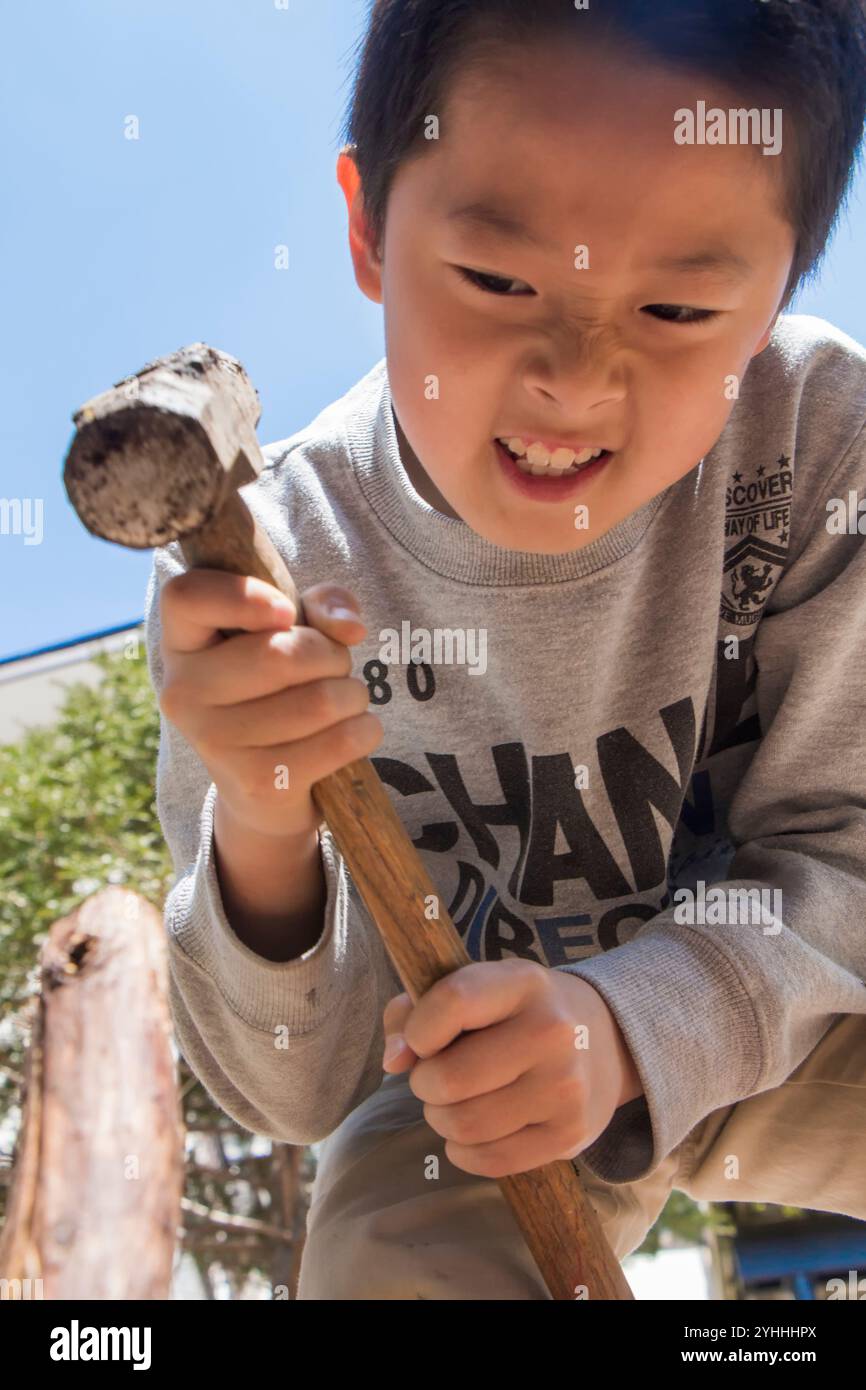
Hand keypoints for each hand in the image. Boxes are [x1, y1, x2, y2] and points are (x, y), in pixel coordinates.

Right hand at [158, 571, 382, 837]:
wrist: (262, 790)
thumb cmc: (277, 690)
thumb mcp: (293, 632)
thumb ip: (322, 606)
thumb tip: (350, 626)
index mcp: (183, 642)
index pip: (186, 597)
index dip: (241, 594)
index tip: (286, 610)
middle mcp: (184, 692)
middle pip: (282, 653)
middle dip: (332, 655)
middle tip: (334, 668)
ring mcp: (215, 741)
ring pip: (319, 700)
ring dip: (353, 695)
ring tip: (345, 702)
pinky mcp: (256, 782)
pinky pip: (339, 741)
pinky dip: (364, 730)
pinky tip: (356, 731)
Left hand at [381, 960, 642, 1177]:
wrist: (606, 1038)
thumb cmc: (518, 1011)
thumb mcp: (477, 987)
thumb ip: (416, 1010)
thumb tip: (393, 1060)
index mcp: (524, 983)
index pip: (452, 1003)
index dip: (418, 1029)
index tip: (421, 1039)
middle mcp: (552, 1032)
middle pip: (448, 1078)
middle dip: (426, 1083)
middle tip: (438, 1077)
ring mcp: (565, 1088)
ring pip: (463, 1125)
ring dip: (442, 1119)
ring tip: (457, 1102)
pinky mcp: (570, 1136)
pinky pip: (490, 1161)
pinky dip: (465, 1152)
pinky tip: (476, 1131)